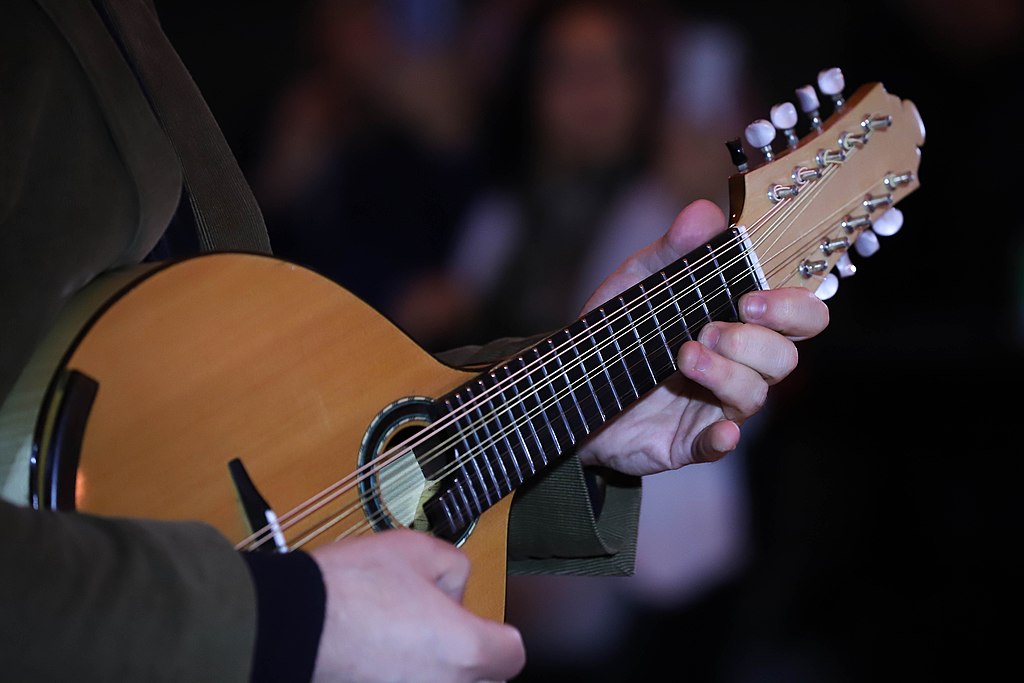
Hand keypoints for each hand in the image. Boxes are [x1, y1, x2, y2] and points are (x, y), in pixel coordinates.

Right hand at [310, 528, 524, 682]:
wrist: (294, 622)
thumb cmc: (352, 587)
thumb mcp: (417, 550)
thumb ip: (454, 568)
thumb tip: (454, 588)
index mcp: (467, 649)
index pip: (511, 654)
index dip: (497, 633)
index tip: (479, 622)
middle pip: (479, 678)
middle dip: (466, 655)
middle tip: (433, 627)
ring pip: (440, 682)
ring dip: (432, 667)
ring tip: (397, 638)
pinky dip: (396, 673)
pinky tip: (375, 654)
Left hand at [576, 199, 829, 474]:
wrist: (570, 383)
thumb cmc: (620, 330)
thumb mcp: (639, 282)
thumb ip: (673, 250)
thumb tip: (706, 213)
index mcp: (738, 323)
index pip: (798, 316)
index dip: (793, 307)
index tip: (752, 298)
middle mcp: (738, 365)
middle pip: (785, 357)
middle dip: (757, 341)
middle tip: (712, 327)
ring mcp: (716, 405)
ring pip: (754, 394)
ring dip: (726, 373)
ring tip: (685, 355)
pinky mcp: (688, 440)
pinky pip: (717, 444)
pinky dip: (721, 439)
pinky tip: (717, 430)